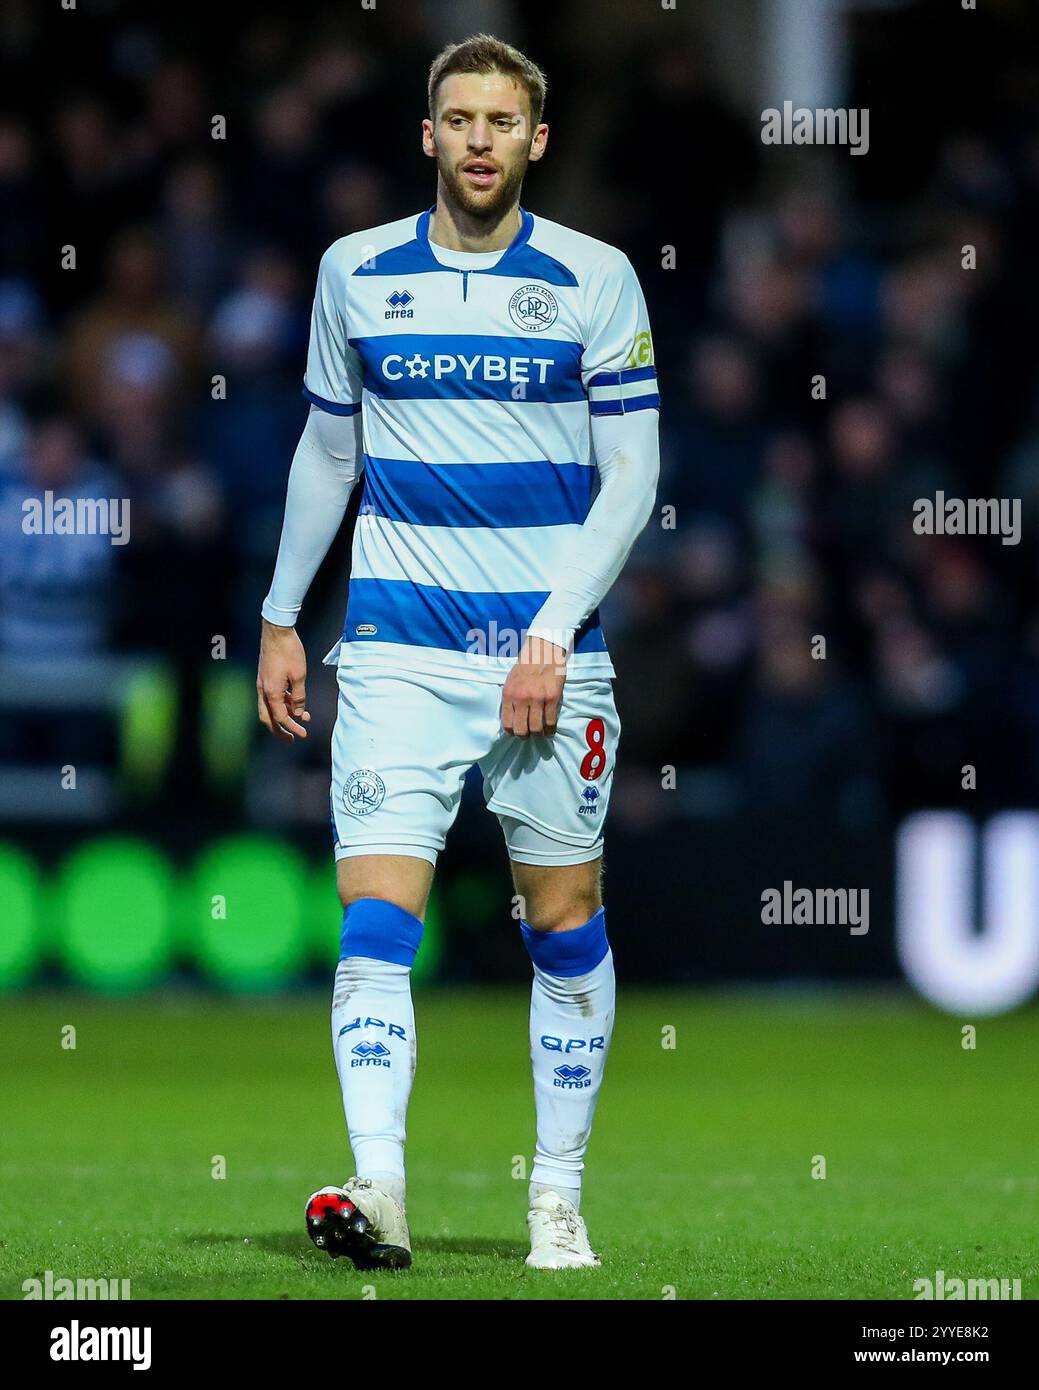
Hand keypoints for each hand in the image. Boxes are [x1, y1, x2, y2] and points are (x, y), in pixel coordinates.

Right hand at [257, 619, 309, 740]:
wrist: (276, 631)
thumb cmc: (289, 651)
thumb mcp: (299, 675)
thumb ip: (298, 696)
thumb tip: (299, 712)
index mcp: (271, 692)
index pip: (281, 718)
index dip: (292, 728)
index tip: (303, 734)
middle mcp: (263, 691)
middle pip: (268, 718)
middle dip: (280, 731)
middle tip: (291, 739)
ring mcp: (262, 684)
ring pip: (269, 708)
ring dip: (283, 716)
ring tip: (300, 720)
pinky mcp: (265, 678)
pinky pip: (271, 698)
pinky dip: (282, 704)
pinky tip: (295, 703)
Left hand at [501, 636, 566, 736]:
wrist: (544, 649)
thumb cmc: (526, 664)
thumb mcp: (510, 680)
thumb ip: (510, 698)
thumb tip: (510, 716)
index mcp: (509, 694)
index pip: (506, 723)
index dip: (511, 731)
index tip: (516, 732)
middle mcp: (522, 698)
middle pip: (521, 730)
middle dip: (524, 736)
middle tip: (528, 734)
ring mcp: (537, 699)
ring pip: (536, 728)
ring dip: (538, 733)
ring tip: (540, 732)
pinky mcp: (552, 697)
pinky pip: (551, 721)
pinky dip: (551, 728)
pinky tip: (551, 728)